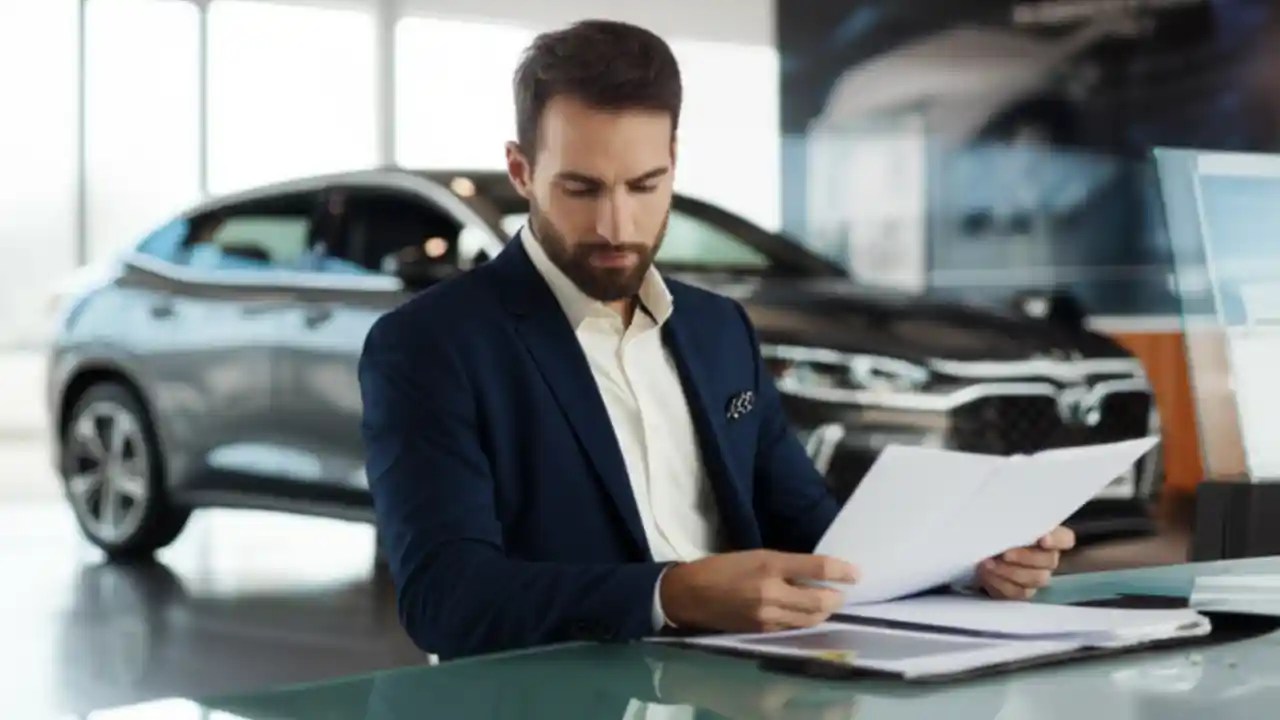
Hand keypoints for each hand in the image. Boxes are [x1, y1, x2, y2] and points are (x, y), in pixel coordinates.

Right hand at [660, 550, 857, 632]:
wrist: (691, 594)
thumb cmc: (723, 568)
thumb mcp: (756, 555)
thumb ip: (785, 565)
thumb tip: (814, 573)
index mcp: (769, 566)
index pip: (816, 569)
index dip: (841, 571)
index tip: (856, 573)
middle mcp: (771, 592)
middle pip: (819, 601)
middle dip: (837, 598)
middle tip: (843, 592)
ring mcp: (767, 616)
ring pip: (810, 619)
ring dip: (825, 612)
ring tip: (829, 604)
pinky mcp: (762, 632)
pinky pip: (793, 628)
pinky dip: (805, 621)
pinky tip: (808, 615)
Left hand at [978, 525, 1075, 599]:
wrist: (977, 551)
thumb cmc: (993, 531)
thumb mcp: (1000, 521)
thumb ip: (1010, 519)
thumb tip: (1004, 515)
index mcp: (1048, 535)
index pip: (1065, 538)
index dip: (1057, 540)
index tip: (1043, 539)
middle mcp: (1047, 557)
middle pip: (1050, 561)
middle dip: (1025, 557)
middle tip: (1004, 553)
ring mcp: (1036, 576)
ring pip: (1035, 579)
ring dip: (1009, 572)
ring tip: (988, 563)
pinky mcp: (1021, 591)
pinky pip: (1018, 592)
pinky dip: (1001, 583)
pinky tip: (987, 574)